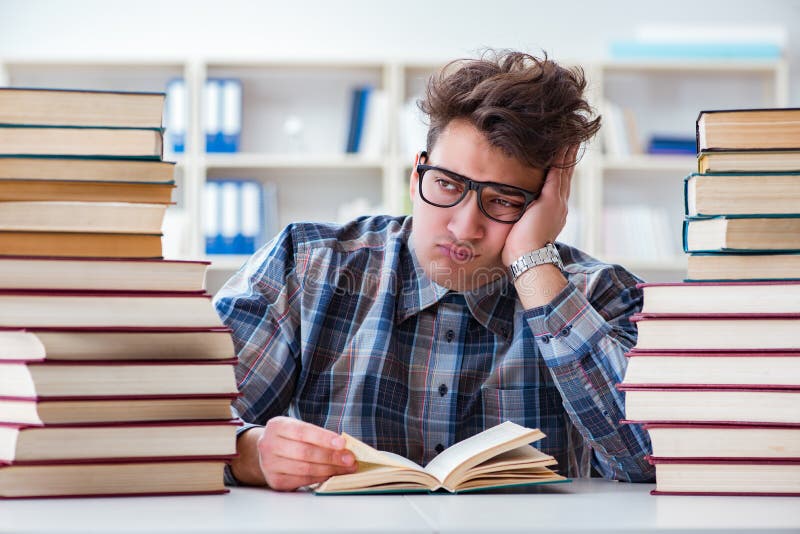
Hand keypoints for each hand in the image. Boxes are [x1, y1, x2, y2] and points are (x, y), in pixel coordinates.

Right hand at [254, 416, 357, 490]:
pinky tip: (331, 474)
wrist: (267, 452)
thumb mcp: (297, 428)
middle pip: (304, 452)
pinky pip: (302, 480)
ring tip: (346, 468)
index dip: (323, 438)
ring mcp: (269, 464)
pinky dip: (320, 478)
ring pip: (305, 469)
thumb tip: (344, 446)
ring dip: (329, 469)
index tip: (342, 443)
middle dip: (331, 456)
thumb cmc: (289, 438)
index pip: (302, 431)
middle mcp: (269, 444)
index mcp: (277, 426)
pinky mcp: (275, 481)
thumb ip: (317, 435)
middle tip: (350, 459)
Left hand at [501, 145, 578, 265]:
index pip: (558, 185)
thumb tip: (508, 212)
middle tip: (572, 139)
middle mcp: (559, 206)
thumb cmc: (519, 249)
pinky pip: (557, 175)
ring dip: (567, 154)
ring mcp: (557, 203)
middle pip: (566, 176)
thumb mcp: (521, 228)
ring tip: (571, 137)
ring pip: (564, 172)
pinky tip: (562, 145)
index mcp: (553, 212)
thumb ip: (520, 217)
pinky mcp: (551, 201)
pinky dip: (560, 160)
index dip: (561, 169)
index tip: (562, 154)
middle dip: (568, 157)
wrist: (527, 259)